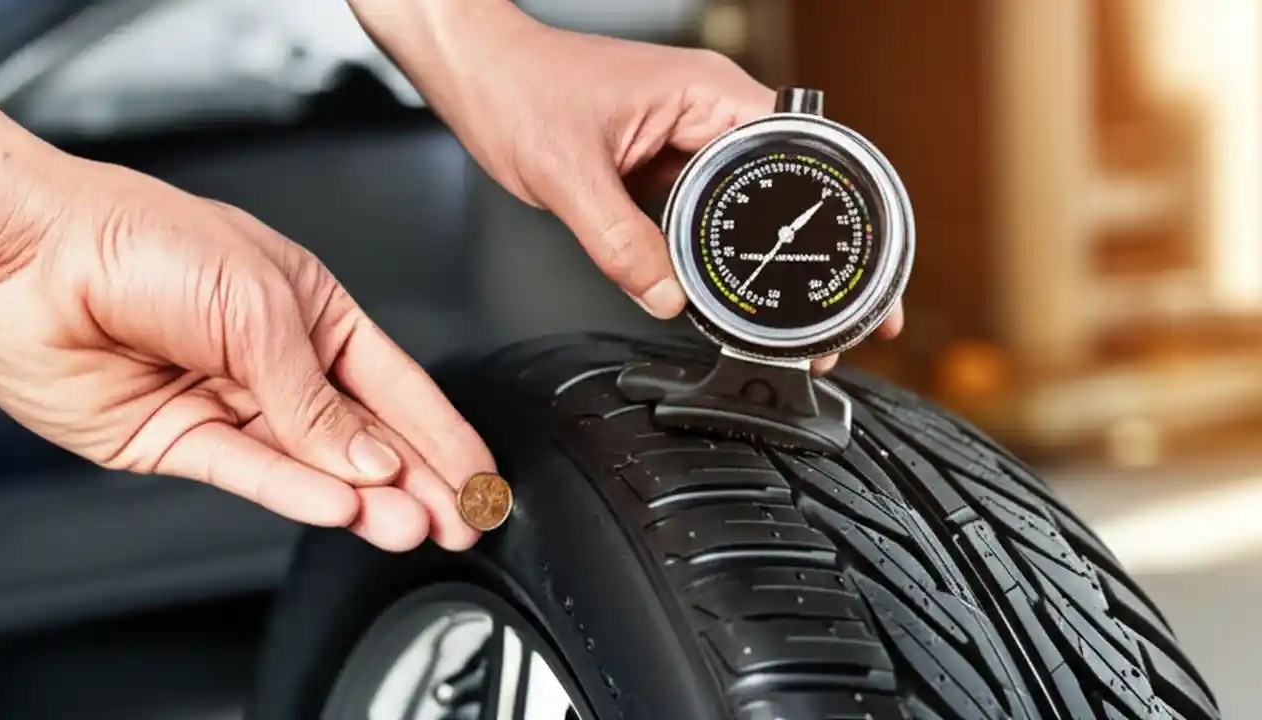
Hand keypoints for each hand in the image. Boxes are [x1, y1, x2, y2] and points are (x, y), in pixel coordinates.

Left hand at [0, 104, 487, 551]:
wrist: (28, 252)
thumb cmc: (138, 236)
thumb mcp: (260, 301)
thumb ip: (315, 392)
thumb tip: (368, 456)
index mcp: (311, 309)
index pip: (397, 383)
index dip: (442, 432)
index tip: (479, 473)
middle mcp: (274, 360)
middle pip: (364, 433)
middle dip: (417, 478)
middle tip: (460, 518)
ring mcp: (229, 402)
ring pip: (313, 463)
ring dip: (365, 497)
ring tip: (411, 526)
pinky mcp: (180, 438)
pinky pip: (250, 474)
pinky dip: (296, 493)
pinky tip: (340, 508)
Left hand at [349, 0, 902, 372]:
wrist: (478, 74)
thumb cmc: (519, 90)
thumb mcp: (568, 175)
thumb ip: (620, 242)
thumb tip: (666, 299)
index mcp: (709, 95)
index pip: (801, 152)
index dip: (837, 213)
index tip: (859, 266)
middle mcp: (711, 112)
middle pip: (787, 185)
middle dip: (812, 251)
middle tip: (836, 315)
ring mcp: (691, 137)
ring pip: (748, 204)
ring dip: (764, 253)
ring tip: (790, 314)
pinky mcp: (666, 161)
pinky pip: (707, 211)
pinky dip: (719, 249)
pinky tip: (725, 286)